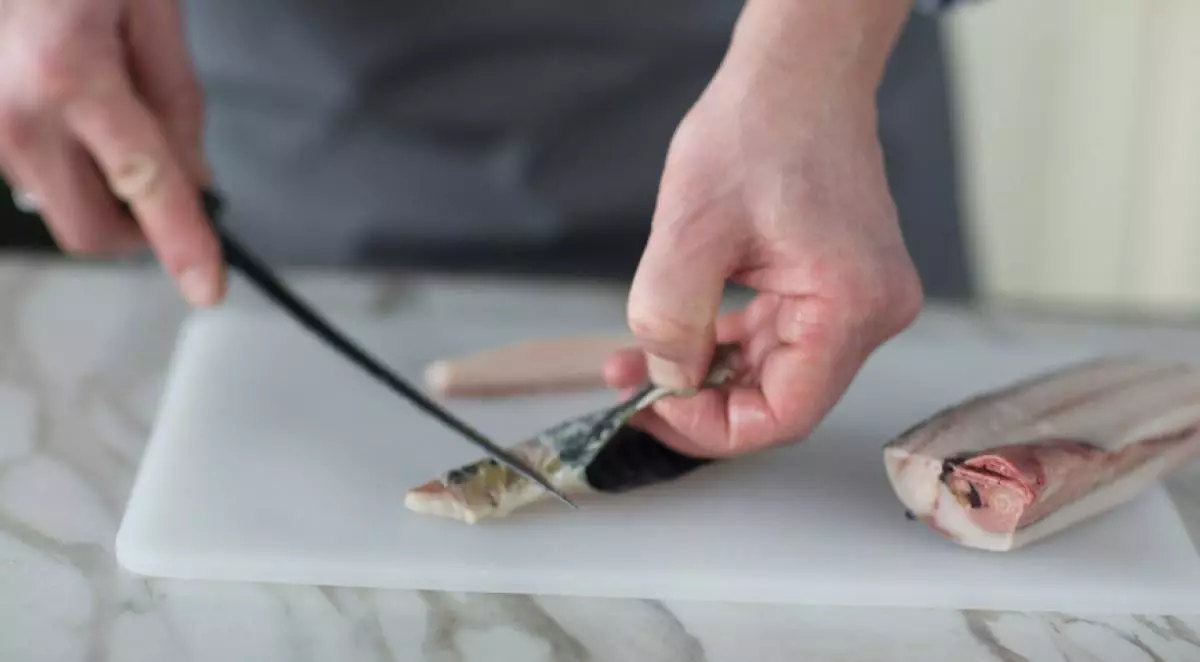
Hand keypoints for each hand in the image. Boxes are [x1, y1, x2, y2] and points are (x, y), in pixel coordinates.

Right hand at [0, 0, 223, 305]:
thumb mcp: (150, 7)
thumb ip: (178, 102)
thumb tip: (198, 180)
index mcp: (69, 75)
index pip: (144, 185)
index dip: (183, 243)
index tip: (206, 286)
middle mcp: (11, 110)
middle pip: (88, 228)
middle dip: (139, 229)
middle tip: (175, 200)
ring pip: (54, 202)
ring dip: (96, 183)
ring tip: (103, 101)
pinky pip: (24, 169)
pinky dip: (61, 156)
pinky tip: (66, 99)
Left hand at [606, 0, 922, 457]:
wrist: (798, 75)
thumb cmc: (758, 129)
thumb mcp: (688, 228)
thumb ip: (670, 318)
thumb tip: (668, 381)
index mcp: (851, 305)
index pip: (783, 414)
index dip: (711, 428)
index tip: (651, 411)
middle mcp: (871, 312)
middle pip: (779, 397)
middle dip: (698, 399)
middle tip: (630, 390)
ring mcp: (858, 300)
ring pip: (773, 370)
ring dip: (703, 373)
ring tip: (634, 362)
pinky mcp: (836, 285)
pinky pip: (777, 337)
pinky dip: (724, 344)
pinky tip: (675, 336)